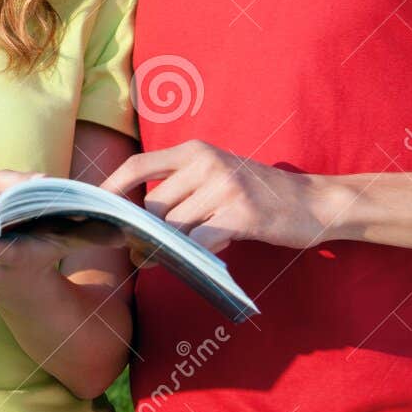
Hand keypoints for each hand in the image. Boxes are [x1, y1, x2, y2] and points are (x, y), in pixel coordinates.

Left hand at [100, 139, 333, 255]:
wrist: (315, 203)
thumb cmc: (259, 195)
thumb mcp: (216, 176)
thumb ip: (180, 190)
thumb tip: (136, 224)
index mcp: (194, 151)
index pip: (138, 165)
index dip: (111, 189)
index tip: (96, 210)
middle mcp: (206, 163)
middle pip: (154, 206)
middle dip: (144, 234)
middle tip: (140, 253)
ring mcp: (224, 187)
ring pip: (175, 226)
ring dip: (167, 250)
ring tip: (167, 260)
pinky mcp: (242, 214)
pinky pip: (201, 241)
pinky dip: (195, 256)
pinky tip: (202, 261)